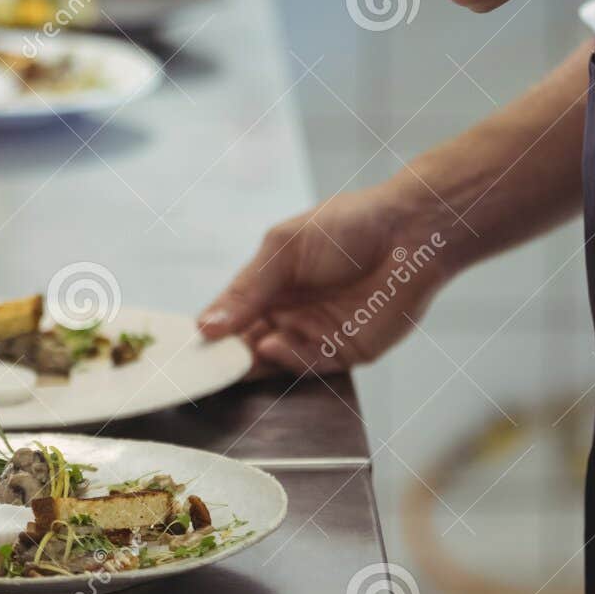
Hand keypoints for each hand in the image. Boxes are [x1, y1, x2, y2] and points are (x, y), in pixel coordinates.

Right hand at [198, 184, 450, 374]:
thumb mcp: (283, 248)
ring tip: (232, 358)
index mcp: (269, 288)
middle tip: (200, 367)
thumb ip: (247, 288)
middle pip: (245, 347)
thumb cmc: (346, 226)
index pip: (229, 318)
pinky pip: (308, 365)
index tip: (184, 347)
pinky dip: (287, 360)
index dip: (208, 332)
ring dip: (250, 364)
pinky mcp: (344, 353)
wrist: (410, 232)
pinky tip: (271, 346)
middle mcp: (288, 316)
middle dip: (224, 358)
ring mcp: (314, 337)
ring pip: (272, 362)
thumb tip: (205, 325)